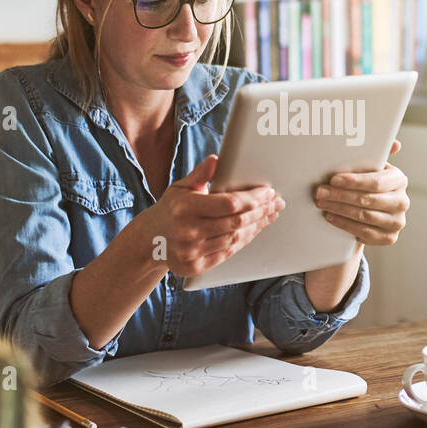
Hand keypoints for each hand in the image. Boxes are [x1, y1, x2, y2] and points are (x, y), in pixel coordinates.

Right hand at [139, 155, 284, 276]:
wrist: (150, 240)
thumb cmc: (170, 209)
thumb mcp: (181, 187)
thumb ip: (200, 174)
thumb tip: (216, 160)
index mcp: (184, 208)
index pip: (229, 203)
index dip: (253, 198)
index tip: (269, 192)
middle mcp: (187, 231)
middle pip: (236, 222)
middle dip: (261, 211)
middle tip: (277, 203)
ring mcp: (191, 251)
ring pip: (235, 238)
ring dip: (257, 226)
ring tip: (270, 215)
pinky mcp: (196, 267)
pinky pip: (228, 253)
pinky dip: (244, 240)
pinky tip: (254, 230)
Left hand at [313, 139, 408, 245]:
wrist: (371, 211)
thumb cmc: (367, 184)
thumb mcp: (370, 168)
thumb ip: (376, 155)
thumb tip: (395, 143)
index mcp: (399, 180)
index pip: (376, 182)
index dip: (354, 181)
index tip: (333, 179)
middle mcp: (402, 202)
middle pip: (368, 200)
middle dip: (340, 196)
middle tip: (319, 192)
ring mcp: (397, 222)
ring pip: (364, 217)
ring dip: (339, 209)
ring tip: (322, 203)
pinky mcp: (389, 238)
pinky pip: (364, 233)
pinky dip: (344, 224)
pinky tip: (330, 216)